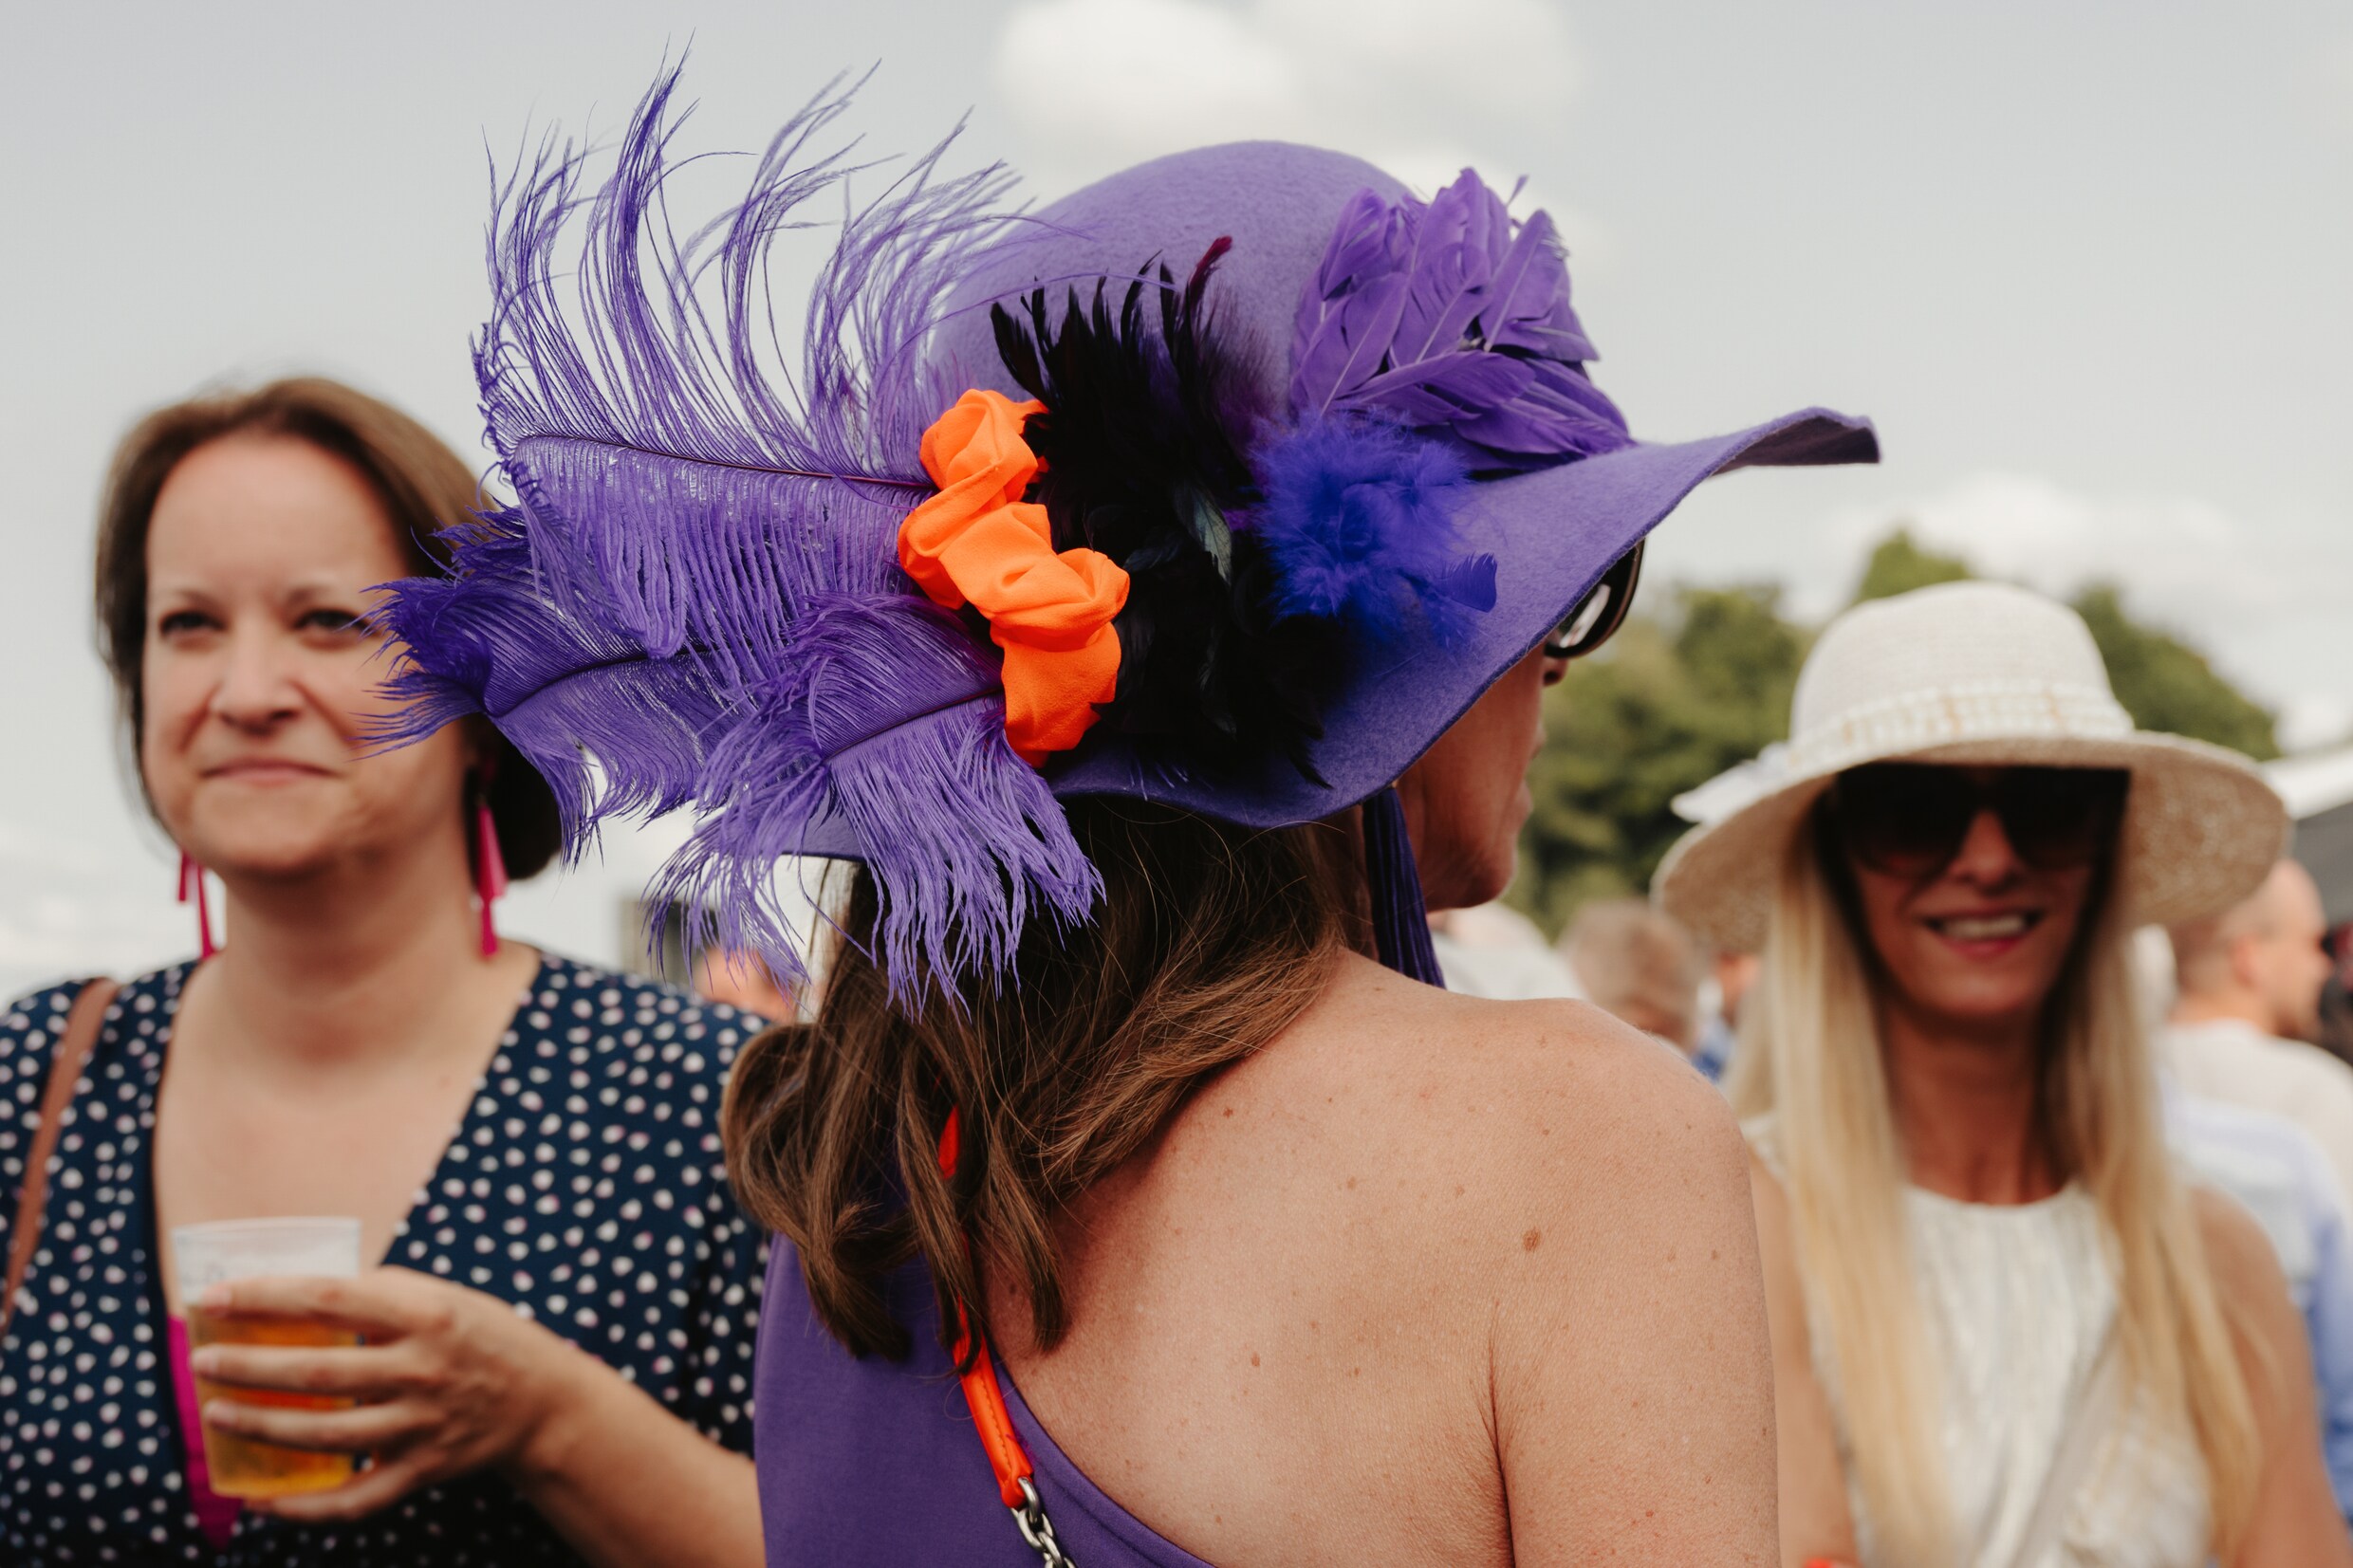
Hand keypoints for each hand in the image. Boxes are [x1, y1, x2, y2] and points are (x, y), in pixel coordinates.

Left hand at [190, 1266, 583, 1520]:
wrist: (543, 1399)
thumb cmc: (481, 1336)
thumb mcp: (441, 1298)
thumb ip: (379, 1295)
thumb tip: (297, 1291)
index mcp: (425, 1314)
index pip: (328, 1300)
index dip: (264, 1298)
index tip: (213, 1299)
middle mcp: (423, 1368)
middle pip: (318, 1373)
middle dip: (248, 1367)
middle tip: (201, 1363)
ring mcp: (423, 1424)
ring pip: (327, 1435)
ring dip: (261, 1427)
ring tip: (217, 1414)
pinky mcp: (424, 1470)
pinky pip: (355, 1498)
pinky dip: (303, 1507)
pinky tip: (261, 1499)